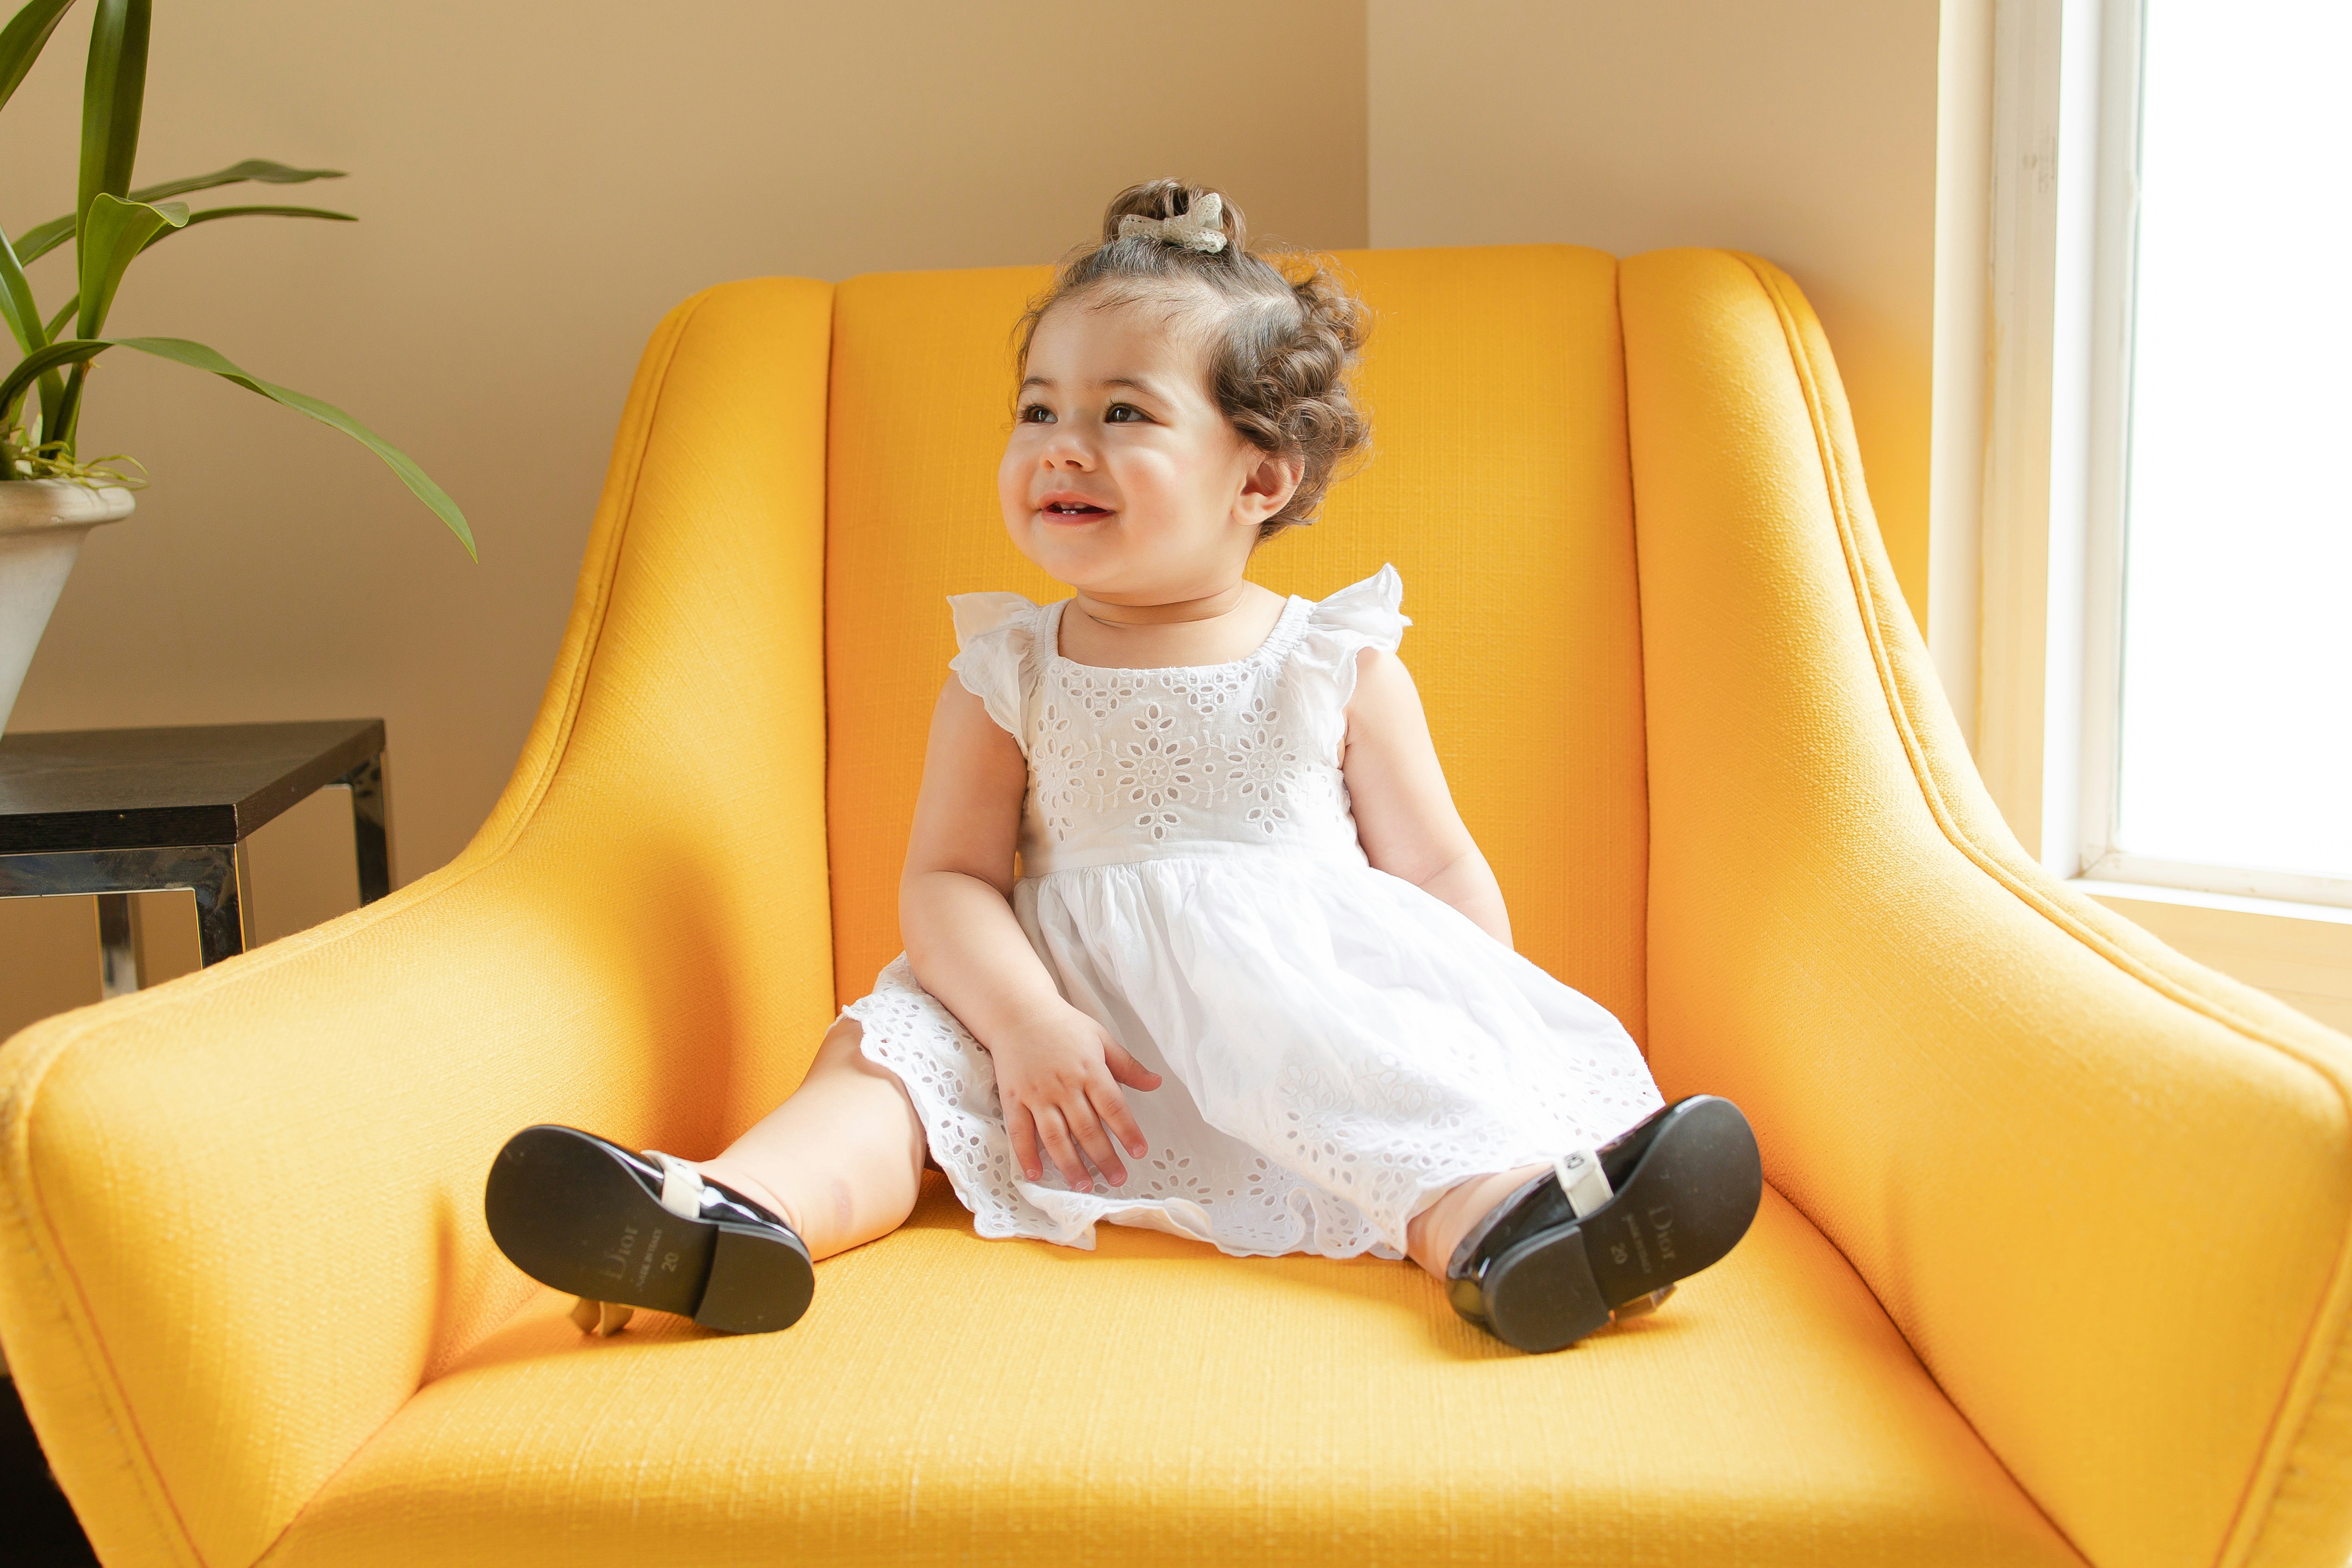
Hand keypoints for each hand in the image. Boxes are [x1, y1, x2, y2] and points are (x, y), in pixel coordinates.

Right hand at [985, 1005, 1161, 1189]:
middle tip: (1118, 1179)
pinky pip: (1020, 1131)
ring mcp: (1037, 1093)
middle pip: (1087, 1128)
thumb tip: (1156, 1082)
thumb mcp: (1101, 1038)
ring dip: (1070, 1164)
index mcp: (1089, 1069)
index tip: (1139, 1152)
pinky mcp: (1014, 1098)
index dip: (1127, 1131)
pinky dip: (1027, 1154)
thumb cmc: (1064, 1025)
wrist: (1018, 1012)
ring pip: (1055, 1136)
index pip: (1113, 1106)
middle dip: (1104, 1157)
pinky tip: (1037, 1174)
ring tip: (1084, 1186)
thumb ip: (1127, 1065)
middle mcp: (1064, 1084)